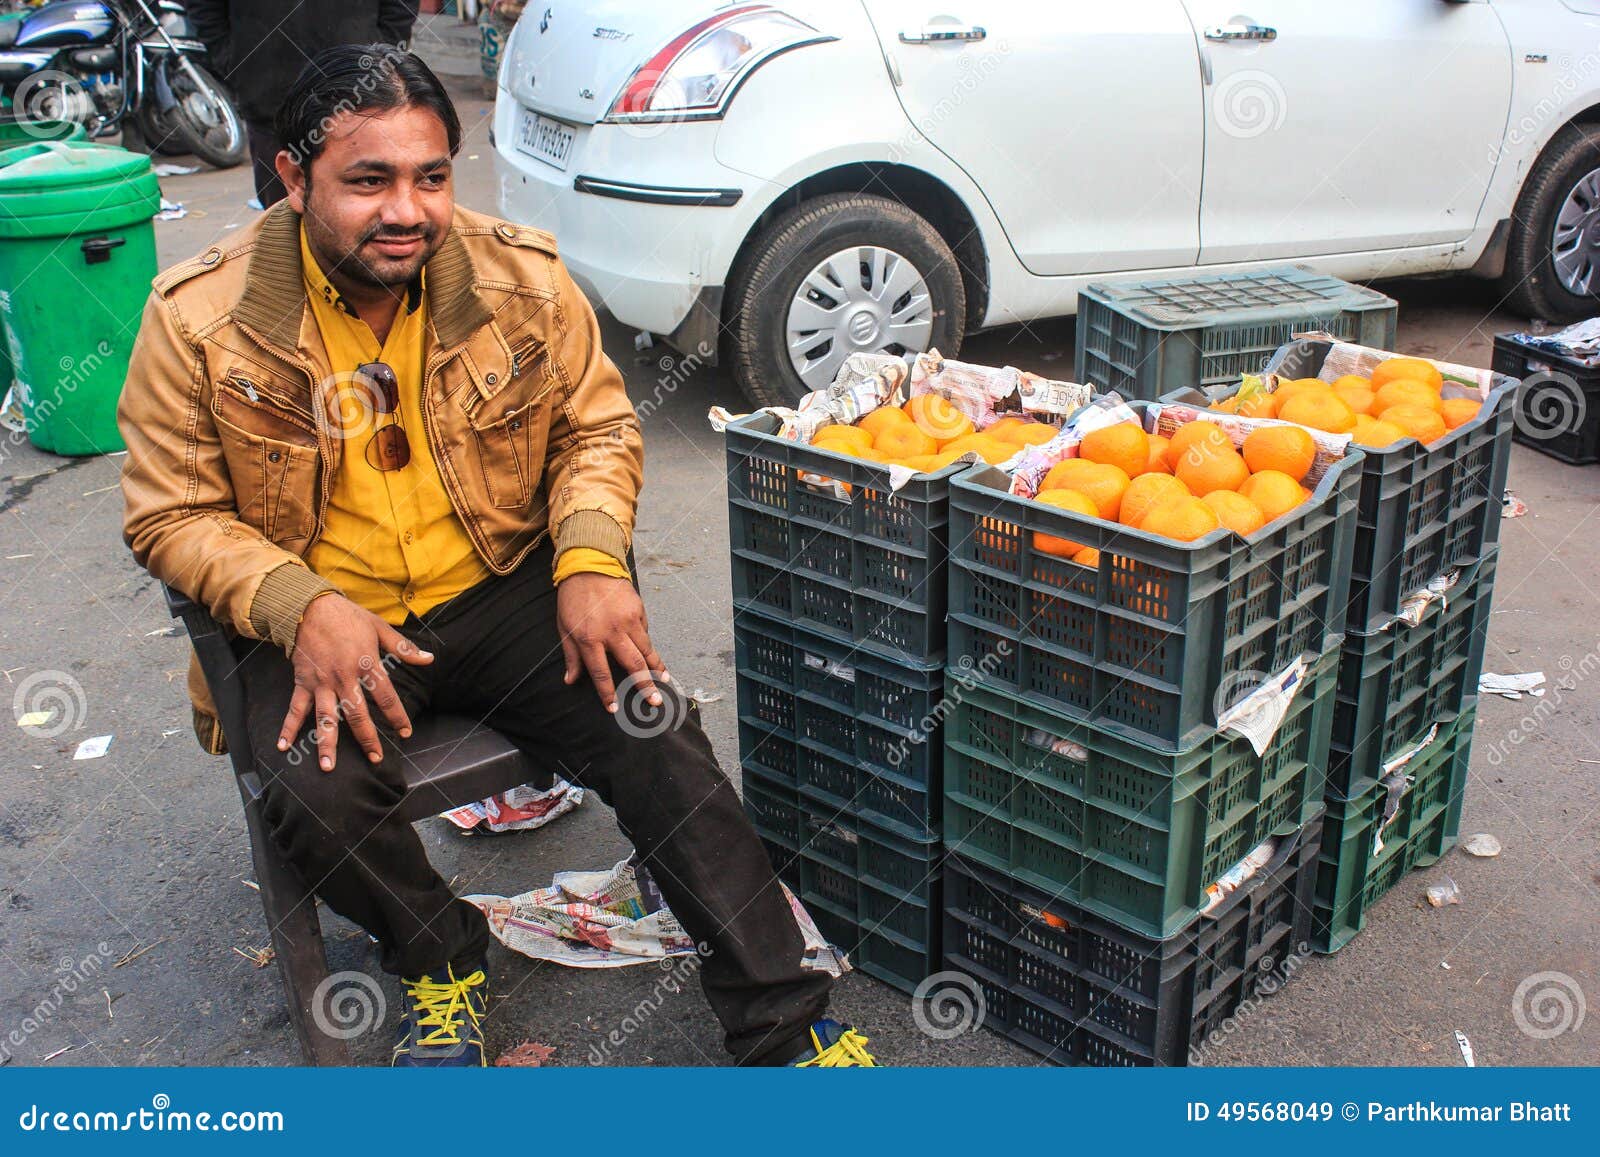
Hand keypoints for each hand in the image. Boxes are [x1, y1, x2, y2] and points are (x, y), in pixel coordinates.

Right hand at [277, 594, 433, 771]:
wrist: (309, 606)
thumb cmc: (348, 617)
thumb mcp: (379, 628)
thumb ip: (403, 648)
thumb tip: (429, 658)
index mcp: (366, 664)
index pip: (386, 697)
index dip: (397, 716)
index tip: (405, 732)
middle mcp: (344, 677)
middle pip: (357, 714)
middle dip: (367, 738)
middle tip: (376, 759)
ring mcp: (321, 682)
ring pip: (325, 717)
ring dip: (326, 743)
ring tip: (328, 767)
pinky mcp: (303, 682)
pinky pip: (295, 708)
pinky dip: (288, 727)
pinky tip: (283, 746)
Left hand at [556, 572, 667, 713]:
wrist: (589, 566)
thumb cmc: (573, 599)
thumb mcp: (565, 628)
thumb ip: (570, 655)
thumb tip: (570, 680)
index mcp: (589, 638)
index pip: (600, 673)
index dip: (608, 693)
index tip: (614, 708)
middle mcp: (611, 631)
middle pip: (632, 664)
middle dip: (644, 684)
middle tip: (654, 701)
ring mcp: (627, 620)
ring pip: (646, 649)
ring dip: (656, 667)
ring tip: (664, 681)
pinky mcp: (638, 610)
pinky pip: (645, 633)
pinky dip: (647, 645)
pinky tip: (651, 655)